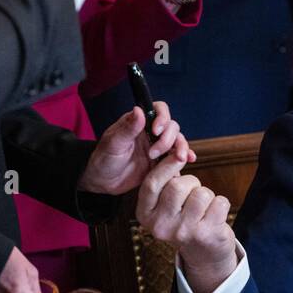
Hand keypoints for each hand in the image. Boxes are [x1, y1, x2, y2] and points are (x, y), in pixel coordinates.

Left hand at [78, 102, 195, 195]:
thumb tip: (139, 110)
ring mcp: (158, 146)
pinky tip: (189, 160)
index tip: (156, 130)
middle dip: (168, 139)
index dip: (163, 117)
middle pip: (172, 126)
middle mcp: (151, 132)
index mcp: (139, 122)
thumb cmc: (103, 159)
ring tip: (178, 159)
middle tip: (153, 153)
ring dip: (181, 148)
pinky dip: (185, 156)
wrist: (103, 182)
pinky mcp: (162, 161)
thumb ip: (128, 128)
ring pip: (178, 140)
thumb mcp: (113, 143)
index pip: (159, 110)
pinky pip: (177, 156)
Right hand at [136, 154, 237, 292]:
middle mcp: (160, 226)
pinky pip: (220, 202)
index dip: (167, 165)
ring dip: (207, 194)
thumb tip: (177, 151)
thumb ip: (166, 180)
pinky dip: (221, 203)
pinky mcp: (206, 234)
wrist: (203, 252)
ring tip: (203, 206)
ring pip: (201, 193)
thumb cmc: (184, 217)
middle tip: (193, 193)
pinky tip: (214, 215)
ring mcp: (183, 232)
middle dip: (191, 182)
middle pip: (178, 186)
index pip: (151, 183)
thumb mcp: (165, 203)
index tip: (179, 156)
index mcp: (145, 214)